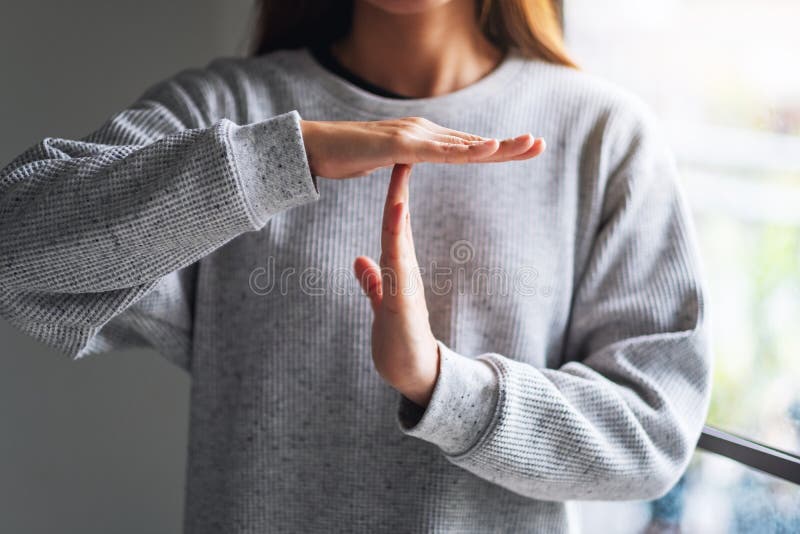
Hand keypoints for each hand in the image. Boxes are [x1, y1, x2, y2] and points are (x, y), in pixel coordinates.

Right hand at [301, 116, 544, 178]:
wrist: (314, 148)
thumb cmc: (347, 156)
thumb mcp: (385, 161)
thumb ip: (404, 160)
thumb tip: (413, 160)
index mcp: (423, 138)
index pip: (467, 147)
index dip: (496, 149)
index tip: (524, 151)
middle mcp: (424, 131)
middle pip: (472, 142)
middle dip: (508, 145)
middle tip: (540, 144)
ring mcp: (413, 135)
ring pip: (463, 144)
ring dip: (496, 146)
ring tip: (527, 144)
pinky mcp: (399, 144)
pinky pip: (438, 151)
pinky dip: (465, 151)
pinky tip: (488, 149)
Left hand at [353, 164, 438, 406]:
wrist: (416, 375)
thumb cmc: (399, 342)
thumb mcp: (381, 305)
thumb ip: (373, 283)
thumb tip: (361, 262)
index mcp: (399, 269)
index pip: (393, 225)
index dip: (392, 194)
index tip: (394, 164)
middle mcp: (406, 270)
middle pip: (399, 222)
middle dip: (400, 187)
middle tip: (404, 151)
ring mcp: (406, 285)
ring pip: (399, 239)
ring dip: (398, 208)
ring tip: (400, 173)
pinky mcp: (404, 303)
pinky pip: (398, 268)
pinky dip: (396, 244)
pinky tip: (394, 224)